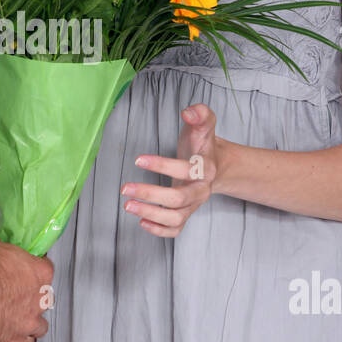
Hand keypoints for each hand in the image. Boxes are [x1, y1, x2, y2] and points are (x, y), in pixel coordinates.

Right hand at [0, 232, 53, 341]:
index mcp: (39, 272)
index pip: (46, 269)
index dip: (32, 269)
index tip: (21, 270)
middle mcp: (39, 298)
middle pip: (46, 299)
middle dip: (32, 298)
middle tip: (14, 295)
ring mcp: (27, 322)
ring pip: (40, 328)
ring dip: (30, 325)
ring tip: (15, 322)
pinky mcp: (13, 341)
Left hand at [120, 102, 219, 237]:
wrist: (216, 166)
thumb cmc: (202, 146)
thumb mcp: (204, 126)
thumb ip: (200, 114)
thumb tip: (189, 111)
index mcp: (205, 169)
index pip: (185, 170)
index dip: (162, 165)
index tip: (138, 160)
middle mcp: (200, 191)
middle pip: (178, 199)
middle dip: (150, 195)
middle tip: (125, 188)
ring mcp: (193, 206)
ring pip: (175, 218)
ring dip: (151, 214)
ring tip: (128, 205)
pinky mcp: (185, 214)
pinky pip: (175, 230)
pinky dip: (158, 230)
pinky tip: (141, 221)